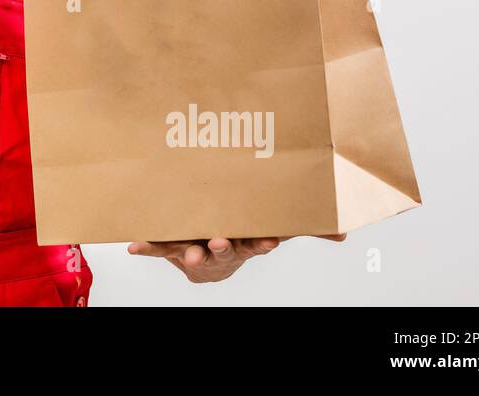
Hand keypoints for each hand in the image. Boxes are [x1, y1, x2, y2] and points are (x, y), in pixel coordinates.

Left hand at [126, 233, 345, 283]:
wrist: (207, 251)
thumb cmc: (241, 230)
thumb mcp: (272, 226)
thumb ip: (307, 228)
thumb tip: (345, 235)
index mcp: (244, 241)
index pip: (258, 243)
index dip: (262, 242)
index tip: (267, 241)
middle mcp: (221, 247)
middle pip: (226, 250)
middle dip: (224, 247)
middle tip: (222, 240)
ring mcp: (196, 247)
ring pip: (194, 252)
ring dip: (190, 253)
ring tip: (187, 253)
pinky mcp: (172, 246)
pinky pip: (158, 248)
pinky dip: (146, 247)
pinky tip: (133, 247)